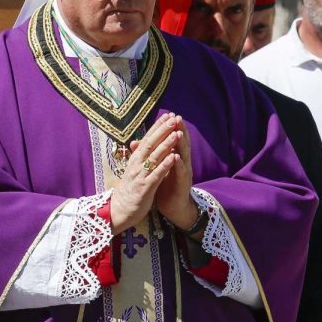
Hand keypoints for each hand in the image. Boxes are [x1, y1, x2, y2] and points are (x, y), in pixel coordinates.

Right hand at [110, 115, 183, 233]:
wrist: (119, 211)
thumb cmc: (129, 190)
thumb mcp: (133, 170)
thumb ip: (139, 157)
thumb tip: (141, 142)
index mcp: (135, 159)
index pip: (147, 139)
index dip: (157, 127)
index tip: (167, 116)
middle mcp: (136, 164)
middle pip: (150, 144)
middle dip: (162, 131)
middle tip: (173, 118)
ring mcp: (140, 175)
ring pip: (154, 157)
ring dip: (166, 144)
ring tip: (176, 133)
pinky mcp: (145, 188)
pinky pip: (157, 174)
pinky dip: (165, 164)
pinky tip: (174, 157)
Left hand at [152, 111, 196, 229]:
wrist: (173, 207)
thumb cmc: (166, 186)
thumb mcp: (157, 168)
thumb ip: (152, 155)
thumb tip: (137, 142)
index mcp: (174, 158)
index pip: (173, 140)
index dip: (171, 128)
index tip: (168, 114)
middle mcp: (181, 163)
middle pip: (181, 144)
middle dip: (179, 130)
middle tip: (178, 117)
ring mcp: (183, 173)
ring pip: (183, 156)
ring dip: (181, 145)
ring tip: (179, 133)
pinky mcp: (182, 185)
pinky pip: (181, 174)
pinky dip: (179, 165)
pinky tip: (177, 158)